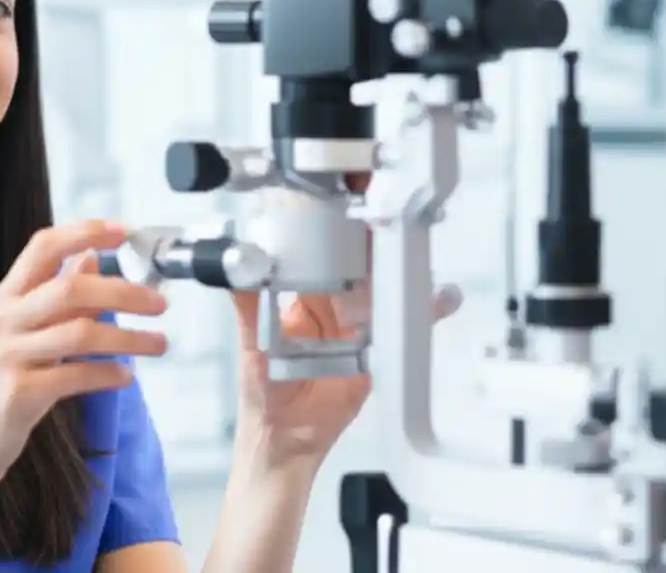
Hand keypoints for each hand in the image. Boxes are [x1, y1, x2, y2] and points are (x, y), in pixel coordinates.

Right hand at [0, 220, 169, 492]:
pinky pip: (74, 376)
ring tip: (159, 344)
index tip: (122, 231)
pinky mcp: (18, 395)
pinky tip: (126, 377)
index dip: (84, 232)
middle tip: (159, 303)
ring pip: (80, 333)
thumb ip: (57, 299)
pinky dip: (107, 375)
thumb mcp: (22, 334)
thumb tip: (92, 259)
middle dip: (123, 292)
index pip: (42, 248)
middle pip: (70, 288)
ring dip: (128, 339)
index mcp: (4, 298)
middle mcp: (3, 321)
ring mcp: (7, 357)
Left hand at [229, 234, 461, 470]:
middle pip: (356, 278)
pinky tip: (433, 303)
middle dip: (373, 256)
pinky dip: (415, 319)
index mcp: (300, 306)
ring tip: (415, 260)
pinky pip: (394, 336)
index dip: (335, 244)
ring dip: (398, 281)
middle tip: (390, 229)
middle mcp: (329, 318)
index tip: (349, 222)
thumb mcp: (251, 343)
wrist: (283, 443)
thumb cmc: (260, 395)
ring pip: (380, 301)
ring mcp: (353, 338)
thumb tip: (232, 267)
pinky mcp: (372, 361)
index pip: (320, 265)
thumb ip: (247, 304)